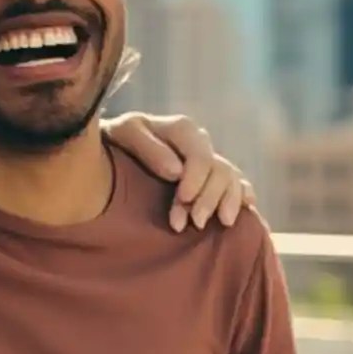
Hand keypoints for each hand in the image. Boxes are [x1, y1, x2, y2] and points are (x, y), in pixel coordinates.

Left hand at [102, 113, 256, 231]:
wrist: (111, 148)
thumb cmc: (114, 140)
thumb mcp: (123, 134)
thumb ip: (147, 148)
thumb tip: (176, 172)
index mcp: (181, 129)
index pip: (200, 155)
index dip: (196, 179)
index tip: (184, 200)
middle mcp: (199, 142)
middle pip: (218, 170)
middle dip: (208, 198)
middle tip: (193, 223)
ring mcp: (207, 159)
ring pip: (231, 178)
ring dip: (225, 203)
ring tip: (214, 225)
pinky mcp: (210, 175)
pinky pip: (237, 184)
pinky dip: (240, 197)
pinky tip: (241, 213)